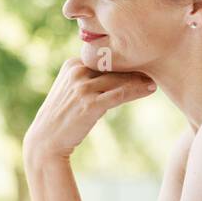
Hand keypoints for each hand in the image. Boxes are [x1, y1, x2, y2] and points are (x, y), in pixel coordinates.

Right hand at [23, 57, 155, 160]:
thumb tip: (113, 73)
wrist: (46, 140)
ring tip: (154, 82)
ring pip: (120, 80)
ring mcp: (82, 88)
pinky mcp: (90, 104)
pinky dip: (138, 91)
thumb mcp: (70, 90)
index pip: (103, 60)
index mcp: (71, 64)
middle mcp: (76, 72)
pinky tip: (150, 90)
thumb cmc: (61, 117)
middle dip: (134, 69)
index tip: (142, 63)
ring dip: (140, 80)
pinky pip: (120, 94)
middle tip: (155, 69)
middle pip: (113, 68)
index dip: (123, 63)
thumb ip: (87, 78)